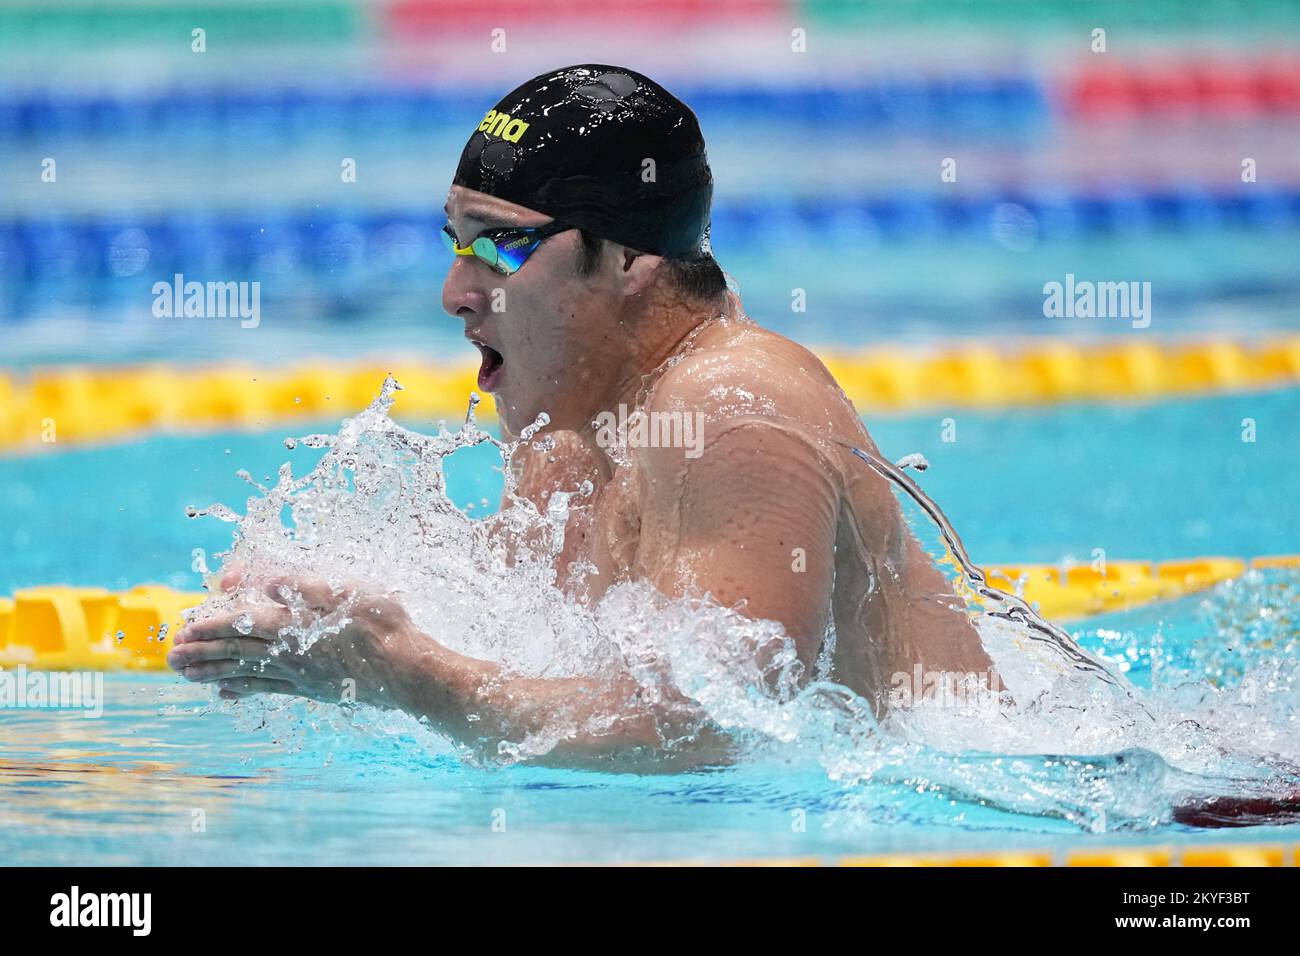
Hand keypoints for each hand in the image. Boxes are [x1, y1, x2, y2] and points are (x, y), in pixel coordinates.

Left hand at [168, 569, 419, 708]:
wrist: (407, 671)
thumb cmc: (382, 624)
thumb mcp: (347, 591)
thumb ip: (303, 584)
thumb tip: (265, 580)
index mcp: (294, 624)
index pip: (241, 623)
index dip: (210, 624)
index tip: (184, 626)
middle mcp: (289, 653)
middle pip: (234, 652)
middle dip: (200, 652)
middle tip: (169, 657)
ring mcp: (299, 675)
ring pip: (244, 673)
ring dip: (211, 673)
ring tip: (185, 675)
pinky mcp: (311, 689)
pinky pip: (267, 690)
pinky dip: (243, 691)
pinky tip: (227, 695)